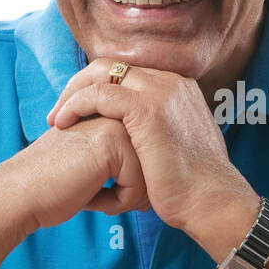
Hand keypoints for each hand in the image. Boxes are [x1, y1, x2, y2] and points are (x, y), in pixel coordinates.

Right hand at [0, 114, 148, 231]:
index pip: (149, 156)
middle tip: (92, 191)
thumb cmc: (56, 186)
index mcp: (115, 114)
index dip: (130, 183)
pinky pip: (139, 186)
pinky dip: (116, 202)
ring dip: (124, 198)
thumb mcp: (96, 163)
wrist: (20, 195)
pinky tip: (88, 196)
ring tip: (90, 193)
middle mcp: (119, 113)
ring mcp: (116, 123)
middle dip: (131, 191)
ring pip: (150, 176)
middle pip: (153, 165)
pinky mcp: (113, 142)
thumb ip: (126, 157)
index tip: (96, 186)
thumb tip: (161, 177)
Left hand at [46, 60, 254, 233]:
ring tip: (56, 119)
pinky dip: (75, 105)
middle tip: (59, 112)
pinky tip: (64, 124)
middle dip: (79, 85)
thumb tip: (143, 138)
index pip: (127, 71)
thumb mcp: (179, 146)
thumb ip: (161, 130)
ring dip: (72, 94)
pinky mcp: (147, 109)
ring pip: (101, 73)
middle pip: (111, 65)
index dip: (96, 86)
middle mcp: (171, 82)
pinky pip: (98, 94)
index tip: (78, 110)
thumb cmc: (193, 187)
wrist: (212, 202)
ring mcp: (161, 92)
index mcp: (178, 87)